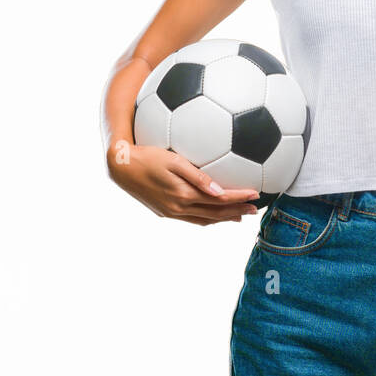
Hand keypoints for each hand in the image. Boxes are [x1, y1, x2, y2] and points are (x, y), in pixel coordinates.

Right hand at [107, 140, 260, 224]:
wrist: (120, 167)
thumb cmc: (148, 156)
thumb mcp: (174, 161)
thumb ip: (198, 177)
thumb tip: (221, 191)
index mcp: (183, 195)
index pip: (219, 201)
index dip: (239, 199)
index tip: (256, 195)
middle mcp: (178, 208)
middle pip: (215, 214)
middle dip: (237, 212)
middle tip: (255, 210)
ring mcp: (170, 212)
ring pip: (204, 220)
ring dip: (224, 218)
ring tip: (240, 216)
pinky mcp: (164, 212)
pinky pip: (192, 218)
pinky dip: (208, 218)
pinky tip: (214, 213)